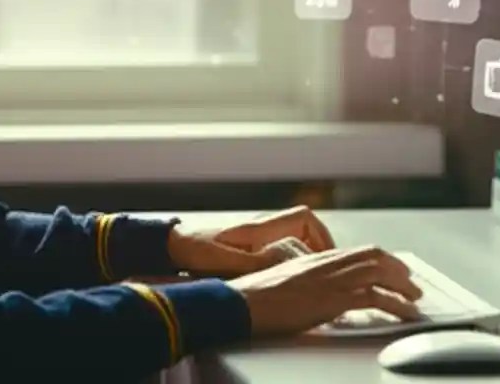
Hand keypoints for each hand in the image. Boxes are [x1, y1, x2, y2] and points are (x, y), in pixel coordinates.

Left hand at [167, 206, 336, 276]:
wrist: (173, 248)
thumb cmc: (197, 252)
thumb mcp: (227, 261)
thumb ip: (258, 262)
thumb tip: (287, 262)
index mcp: (261, 229)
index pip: (304, 218)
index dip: (320, 234)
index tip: (326, 255)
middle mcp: (262, 230)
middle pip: (305, 227)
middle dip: (319, 246)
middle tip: (324, 270)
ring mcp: (256, 239)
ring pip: (293, 240)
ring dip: (305, 255)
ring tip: (310, 277)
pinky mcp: (249, 250)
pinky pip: (280, 250)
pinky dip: (290, 262)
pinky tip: (286, 281)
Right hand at [228, 245, 422, 337]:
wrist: (242, 302)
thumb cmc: (255, 297)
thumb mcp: (284, 280)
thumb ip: (306, 280)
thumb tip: (319, 292)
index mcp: (316, 257)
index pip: (358, 252)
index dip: (381, 260)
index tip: (393, 269)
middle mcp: (327, 262)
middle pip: (374, 256)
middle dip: (398, 269)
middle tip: (411, 285)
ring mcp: (332, 278)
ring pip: (380, 272)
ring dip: (403, 287)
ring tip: (415, 300)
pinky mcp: (335, 297)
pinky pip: (376, 297)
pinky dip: (397, 305)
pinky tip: (406, 314)